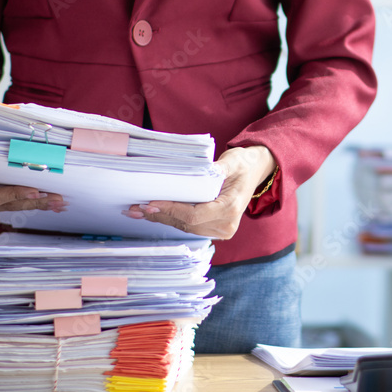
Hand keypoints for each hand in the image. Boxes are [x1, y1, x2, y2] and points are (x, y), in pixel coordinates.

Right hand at [0, 117, 66, 212]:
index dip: (15, 194)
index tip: (35, 191)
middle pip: (6, 204)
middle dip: (33, 201)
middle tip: (56, 199)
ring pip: (11, 206)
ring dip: (35, 204)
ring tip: (57, 203)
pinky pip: (10, 204)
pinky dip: (29, 202)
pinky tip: (48, 202)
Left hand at [123, 145, 275, 238]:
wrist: (255, 171)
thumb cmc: (243, 164)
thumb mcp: (231, 161)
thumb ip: (215, 170)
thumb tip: (194, 174)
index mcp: (231, 208)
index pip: (194, 215)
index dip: (171, 210)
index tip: (151, 204)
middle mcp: (227, 225)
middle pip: (187, 224)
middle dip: (161, 215)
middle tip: (136, 208)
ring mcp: (222, 230)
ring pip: (185, 228)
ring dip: (163, 219)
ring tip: (140, 211)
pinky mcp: (216, 230)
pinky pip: (190, 227)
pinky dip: (173, 219)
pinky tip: (156, 213)